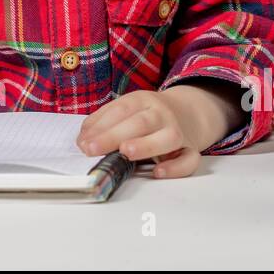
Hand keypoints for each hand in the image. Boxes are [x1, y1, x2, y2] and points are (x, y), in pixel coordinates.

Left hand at [75, 90, 200, 178]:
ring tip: (126, 153)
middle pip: (140, 122)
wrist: (188, 112)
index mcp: (143, 100)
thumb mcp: (126, 109)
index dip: (101, 126)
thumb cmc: (148, 115)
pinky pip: (189, 159)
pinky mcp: (191, 150)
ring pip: (168, 137)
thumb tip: (83, 141)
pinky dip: (176, 167)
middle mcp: (162, 114)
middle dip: (114, 136)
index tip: (84, 143)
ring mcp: (178, 131)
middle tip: (93, 149)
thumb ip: (103, 122)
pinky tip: (158, 172)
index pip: (121, 110)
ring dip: (146, 145)